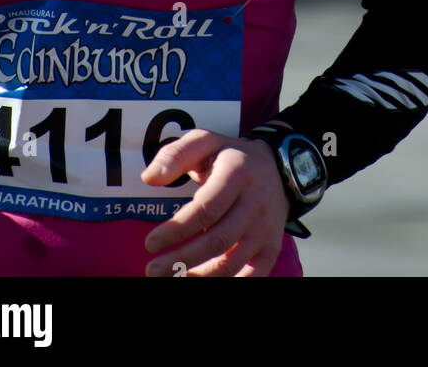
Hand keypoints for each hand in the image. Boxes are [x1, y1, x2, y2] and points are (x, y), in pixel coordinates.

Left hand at [140, 128, 291, 276]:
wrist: (278, 168)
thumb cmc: (230, 156)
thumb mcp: (205, 142)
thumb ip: (175, 155)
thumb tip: (149, 178)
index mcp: (237, 174)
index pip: (206, 209)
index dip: (177, 230)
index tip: (150, 243)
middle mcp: (255, 202)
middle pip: (218, 241)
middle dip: (182, 259)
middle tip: (152, 269)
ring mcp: (266, 228)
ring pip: (232, 263)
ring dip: (199, 276)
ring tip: (171, 277)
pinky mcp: (271, 247)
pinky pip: (252, 276)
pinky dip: (227, 284)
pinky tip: (201, 280)